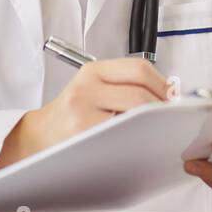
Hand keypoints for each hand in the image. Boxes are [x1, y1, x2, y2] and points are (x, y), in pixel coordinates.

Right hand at [0, 57, 167, 168]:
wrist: (39, 136)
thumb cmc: (71, 113)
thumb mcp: (92, 86)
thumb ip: (125, 84)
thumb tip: (168, 93)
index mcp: (92, 72)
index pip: (138, 70)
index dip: (162, 84)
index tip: (173, 97)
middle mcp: (86, 89)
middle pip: (139, 95)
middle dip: (161, 108)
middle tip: (169, 118)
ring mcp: (83, 113)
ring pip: (133, 118)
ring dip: (150, 126)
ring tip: (154, 129)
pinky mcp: (83, 136)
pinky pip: (120, 138)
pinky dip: (135, 141)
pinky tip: (136, 142)